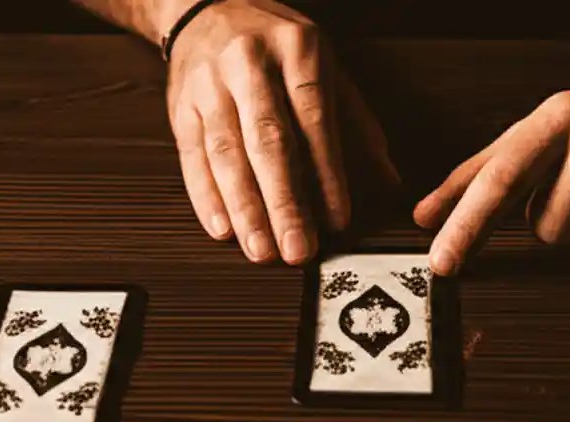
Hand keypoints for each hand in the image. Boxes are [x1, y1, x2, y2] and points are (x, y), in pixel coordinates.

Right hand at [165, 0, 396, 264]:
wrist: (204, 6)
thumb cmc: (274, 43)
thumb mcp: (326, 66)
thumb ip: (357, 124)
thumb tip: (389, 181)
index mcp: (295, 49)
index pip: (314, 120)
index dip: (326, 174)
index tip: (337, 219)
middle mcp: (249, 64)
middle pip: (267, 141)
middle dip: (284, 202)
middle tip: (298, 248)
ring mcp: (209, 85)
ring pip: (226, 154)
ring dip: (245, 209)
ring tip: (262, 250)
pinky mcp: (180, 107)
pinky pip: (192, 157)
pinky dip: (205, 197)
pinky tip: (222, 228)